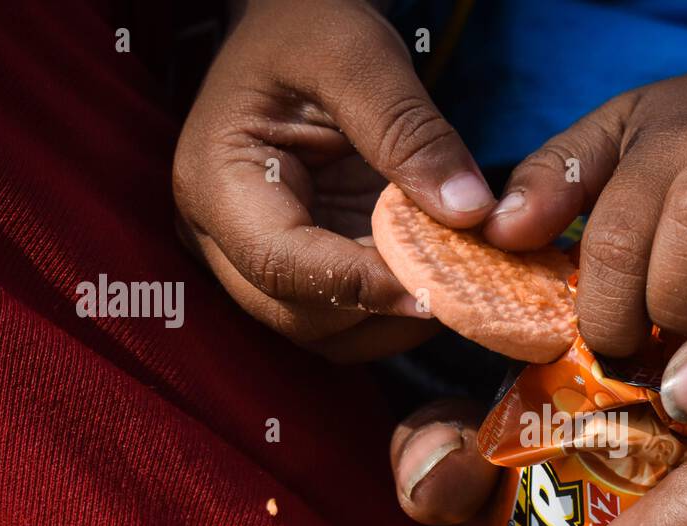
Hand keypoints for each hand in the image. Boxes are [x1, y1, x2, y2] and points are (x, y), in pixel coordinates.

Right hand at [173, 0, 495, 360]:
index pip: (282, 265)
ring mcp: (259, 260)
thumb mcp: (359, 55)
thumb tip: (469, 214)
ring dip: (397, 322)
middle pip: (300, 316)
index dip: (363, 287)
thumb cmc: (308, 25)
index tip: (439, 288)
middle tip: (466, 288)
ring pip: (327, 333)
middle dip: (385, 311)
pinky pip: (348, 316)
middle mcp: (222, 238)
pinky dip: (397, 311)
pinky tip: (443, 278)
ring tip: (460, 283)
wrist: (292, 27)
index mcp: (217, 181)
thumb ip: (410, 132)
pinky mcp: (302, 268)